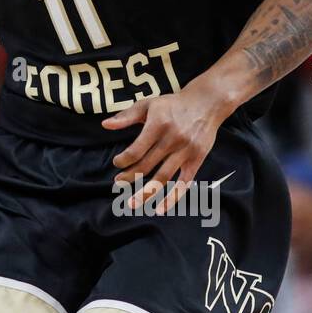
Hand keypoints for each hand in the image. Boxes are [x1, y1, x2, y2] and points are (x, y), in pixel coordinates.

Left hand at [103, 87, 227, 214]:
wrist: (206, 103)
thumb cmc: (172, 104)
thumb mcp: (148, 104)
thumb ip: (126, 116)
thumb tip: (105, 125)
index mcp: (158, 124)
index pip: (136, 150)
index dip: (124, 160)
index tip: (117, 163)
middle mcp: (172, 139)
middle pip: (147, 165)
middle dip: (130, 177)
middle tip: (118, 183)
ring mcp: (185, 151)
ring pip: (163, 178)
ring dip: (146, 193)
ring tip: (131, 203)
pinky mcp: (196, 159)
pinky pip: (184, 183)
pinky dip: (172, 198)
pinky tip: (160, 209)